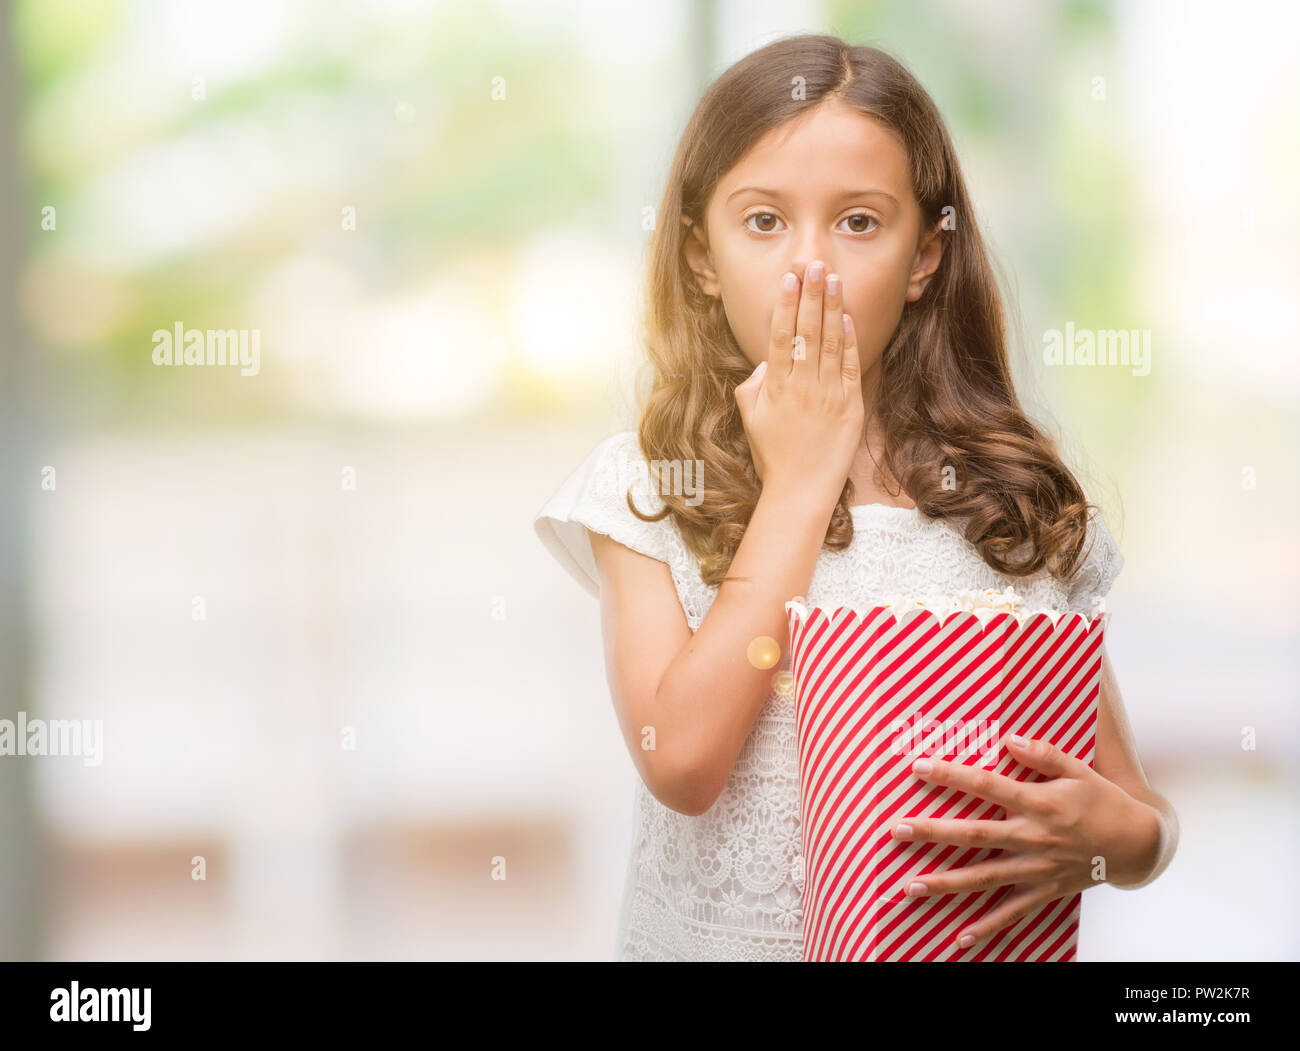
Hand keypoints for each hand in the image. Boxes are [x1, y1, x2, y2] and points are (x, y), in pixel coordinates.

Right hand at [733, 260, 863, 511]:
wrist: (801, 490)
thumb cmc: (772, 455)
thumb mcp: (750, 419)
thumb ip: (752, 385)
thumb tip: (765, 362)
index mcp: (776, 387)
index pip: (780, 336)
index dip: (785, 305)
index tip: (788, 279)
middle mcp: (803, 386)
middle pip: (807, 331)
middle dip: (810, 294)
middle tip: (814, 264)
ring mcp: (829, 395)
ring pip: (831, 342)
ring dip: (832, 307)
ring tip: (832, 278)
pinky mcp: (851, 406)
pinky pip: (851, 366)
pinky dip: (850, 341)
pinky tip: (848, 317)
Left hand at [890, 733, 1162, 950]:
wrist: (1136, 844)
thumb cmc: (1101, 800)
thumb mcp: (1078, 768)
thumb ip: (1042, 753)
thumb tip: (1008, 739)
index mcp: (1039, 803)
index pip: (986, 786)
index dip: (951, 775)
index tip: (918, 767)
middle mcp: (1034, 838)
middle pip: (974, 835)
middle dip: (933, 833)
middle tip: (897, 831)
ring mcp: (1037, 870)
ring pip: (984, 878)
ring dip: (945, 883)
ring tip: (910, 886)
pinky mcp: (1045, 892)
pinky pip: (1012, 912)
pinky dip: (987, 926)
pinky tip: (960, 936)